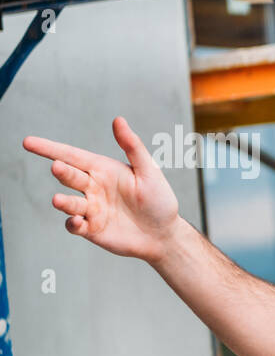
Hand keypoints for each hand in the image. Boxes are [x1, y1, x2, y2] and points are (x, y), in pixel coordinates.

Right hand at [24, 117, 181, 263]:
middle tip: (58, 167)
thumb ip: (133, 146)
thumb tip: (118, 120)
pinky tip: (77, 221)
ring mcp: (90, 208)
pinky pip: (75, 226)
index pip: (72, 155)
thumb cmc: (159, 200)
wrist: (164, 234)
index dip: (50, 148)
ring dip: (63, 201)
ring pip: (69, 202)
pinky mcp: (91, 229)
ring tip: (59, 200)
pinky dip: (73, 223)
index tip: (28, 142)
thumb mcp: (149, 172)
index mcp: (103, 169)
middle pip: (70, 176)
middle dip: (62, 171)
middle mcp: (92, 187)